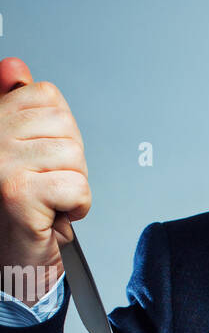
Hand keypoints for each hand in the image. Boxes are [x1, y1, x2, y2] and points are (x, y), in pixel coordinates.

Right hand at [0, 57, 90, 304]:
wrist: (13, 265)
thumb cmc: (17, 212)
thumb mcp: (19, 152)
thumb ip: (17, 105)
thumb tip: (15, 67)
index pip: (45, 94)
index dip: (59, 130)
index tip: (43, 158)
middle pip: (64, 123)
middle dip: (70, 159)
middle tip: (48, 184)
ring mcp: (0, 164)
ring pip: (74, 155)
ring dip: (73, 185)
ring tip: (49, 201)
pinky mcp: (17, 193)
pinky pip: (76, 185)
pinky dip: (77, 206)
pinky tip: (55, 215)